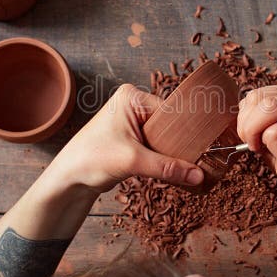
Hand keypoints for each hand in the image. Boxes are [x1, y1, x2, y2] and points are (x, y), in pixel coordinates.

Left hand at [45, 84, 204, 193]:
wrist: (69, 179)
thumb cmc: (91, 159)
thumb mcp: (133, 161)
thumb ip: (168, 167)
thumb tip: (198, 175)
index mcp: (132, 97)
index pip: (171, 111)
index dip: (188, 129)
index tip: (207, 144)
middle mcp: (134, 105)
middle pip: (170, 124)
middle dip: (181, 143)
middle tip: (202, 158)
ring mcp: (133, 122)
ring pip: (166, 137)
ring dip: (174, 153)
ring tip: (192, 166)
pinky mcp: (133, 139)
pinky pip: (158, 146)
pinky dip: (166, 158)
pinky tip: (178, 169)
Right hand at [237, 83, 276, 193]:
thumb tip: (271, 129)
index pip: (272, 106)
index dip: (256, 127)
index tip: (257, 147)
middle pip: (258, 99)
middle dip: (250, 126)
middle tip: (258, 146)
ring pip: (252, 98)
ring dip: (248, 123)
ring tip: (261, 141)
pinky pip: (250, 101)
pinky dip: (248, 119)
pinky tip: (260, 132)